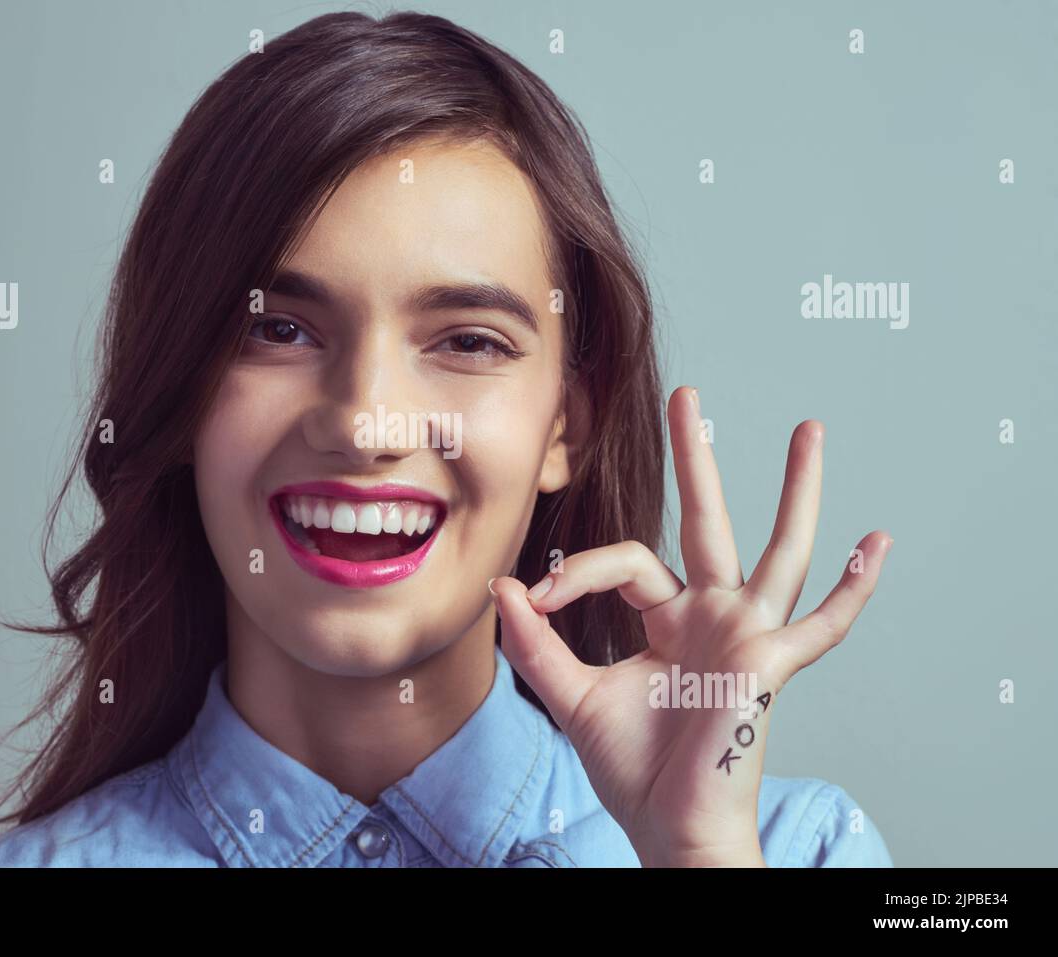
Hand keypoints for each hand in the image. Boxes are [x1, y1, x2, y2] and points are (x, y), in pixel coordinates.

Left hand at [489, 386, 892, 866]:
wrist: (668, 826)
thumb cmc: (633, 768)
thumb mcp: (572, 696)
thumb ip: (537, 643)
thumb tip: (505, 587)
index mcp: (668, 619)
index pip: (625, 563)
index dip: (577, 572)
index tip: (536, 598)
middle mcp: (711, 615)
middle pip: (706, 521)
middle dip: (696, 459)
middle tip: (688, 398)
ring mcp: (746, 635)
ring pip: (777, 549)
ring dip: (795, 490)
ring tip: (808, 431)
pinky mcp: (768, 664)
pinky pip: (820, 625)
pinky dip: (851, 589)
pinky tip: (874, 544)